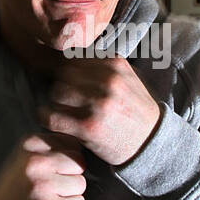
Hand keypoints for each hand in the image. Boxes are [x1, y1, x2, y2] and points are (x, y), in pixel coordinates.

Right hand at [0, 133, 86, 199]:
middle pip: (79, 163)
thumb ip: (52, 147)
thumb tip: (86, 146)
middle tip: (50, 186)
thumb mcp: (26, 155)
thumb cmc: (16, 185)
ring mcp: (43, 184)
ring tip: (49, 197)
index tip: (50, 170)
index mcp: (30, 142)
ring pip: (81, 184)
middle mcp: (36, 161)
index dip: (67, 160)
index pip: (72, 143)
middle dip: (70, 176)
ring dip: (70, 194)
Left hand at [38, 57, 161, 165]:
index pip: (75, 58)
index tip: (70, 82)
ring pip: (56, 93)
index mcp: (116, 65)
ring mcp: (98, 104)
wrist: (151, 143)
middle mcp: (108, 82)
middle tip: (65, 99)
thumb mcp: (128, 79)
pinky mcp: (88, 127)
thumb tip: (71, 56)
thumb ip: (104, 66)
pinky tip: (56, 122)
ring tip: (63, 110)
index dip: (69, 71)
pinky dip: (48, 119)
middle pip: (63, 74)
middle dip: (61, 85)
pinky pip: (52, 117)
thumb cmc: (136, 111)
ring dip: (55, 102)